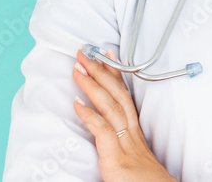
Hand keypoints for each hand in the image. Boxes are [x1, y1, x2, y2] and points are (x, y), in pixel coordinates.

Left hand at [72, 47, 176, 181]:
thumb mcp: (135, 159)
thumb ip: (123, 145)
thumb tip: (111, 135)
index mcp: (135, 133)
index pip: (124, 96)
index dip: (115, 74)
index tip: (108, 55)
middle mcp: (132, 134)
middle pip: (117, 95)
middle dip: (101, 71)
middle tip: (86, 52)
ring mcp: (126, 145)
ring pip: (110, 107)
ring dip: (93, 85)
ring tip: (78, 69)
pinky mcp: (117, 159)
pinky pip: (103, 131)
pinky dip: (89, 115)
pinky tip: (76, 104)